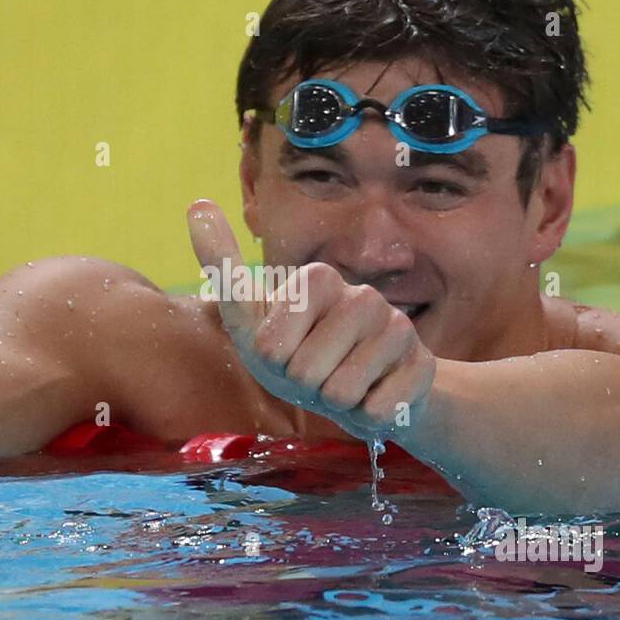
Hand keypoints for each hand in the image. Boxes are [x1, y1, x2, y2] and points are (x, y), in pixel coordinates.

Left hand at [187, 199, 435, 439]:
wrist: (362, 390)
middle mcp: (363, 295)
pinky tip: (375, 396)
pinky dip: (368, 415)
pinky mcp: (423, 367)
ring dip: (335, 401)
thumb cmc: (298, 353)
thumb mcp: (252, 317)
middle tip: (318, 373)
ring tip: (345, 384)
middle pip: (305, 372)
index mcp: (318, 278)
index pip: (271, 346)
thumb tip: (197, 204)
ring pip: (342, 393)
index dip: (274, 362)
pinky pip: (378, 410)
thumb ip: (223, 265)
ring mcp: (398, 329)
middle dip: (304, 385)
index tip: (287, 351)